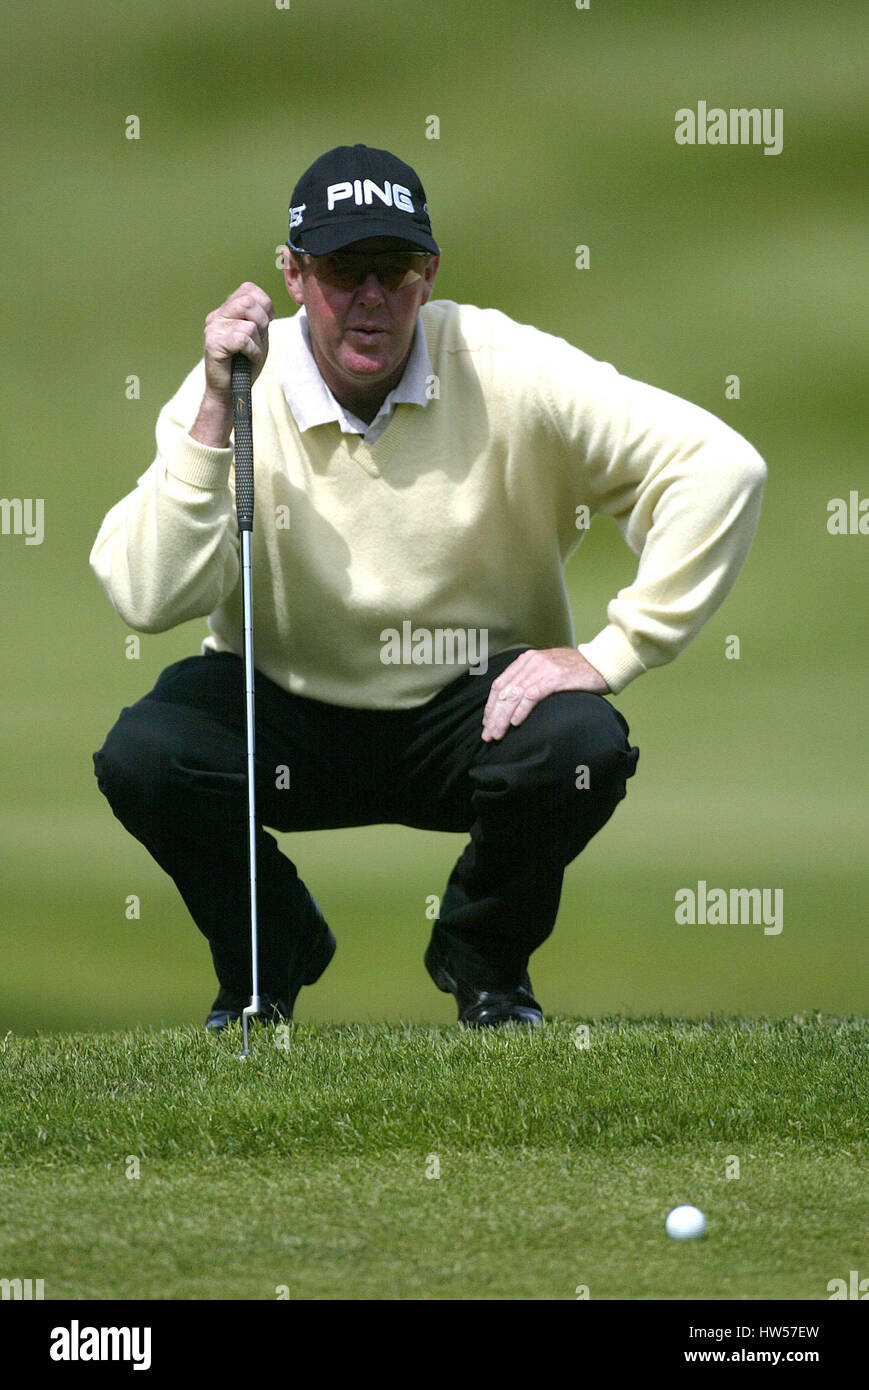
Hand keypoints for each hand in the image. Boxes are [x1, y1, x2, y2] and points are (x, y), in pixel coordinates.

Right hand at [191, 283, 274, 445]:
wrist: (230, 391)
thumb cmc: (245, 365)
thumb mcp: (258, 337)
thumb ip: (260, 317)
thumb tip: (264, 303)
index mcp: (226, 310)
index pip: (248, 289)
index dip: (265, 305)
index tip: (265, 325)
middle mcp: (217, 316)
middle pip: (248, 301)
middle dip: (263, 321)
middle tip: (258, 340)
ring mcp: (213, 329)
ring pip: (248, 322)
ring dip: (257, 341)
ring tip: (249, 353)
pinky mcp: (213, 344)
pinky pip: (243, 339)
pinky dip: (252, 352)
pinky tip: (246, 359)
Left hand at [481, 648, 609, 741]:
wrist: (602, 663)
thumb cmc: (576, 671)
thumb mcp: (548, 670)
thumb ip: (531, 680)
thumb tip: (513, 704)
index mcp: (526, 660)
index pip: (500, 684)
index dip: (491, 705)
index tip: (486, 723)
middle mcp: (531, 662)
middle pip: (504, 691)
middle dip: (493, 716)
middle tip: (488, 735)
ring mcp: (542, 668)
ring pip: (515, 695)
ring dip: (503, 717)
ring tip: (497, 734)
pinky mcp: (555, 677)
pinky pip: (533, 695)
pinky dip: (522, 710)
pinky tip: (515, 723)